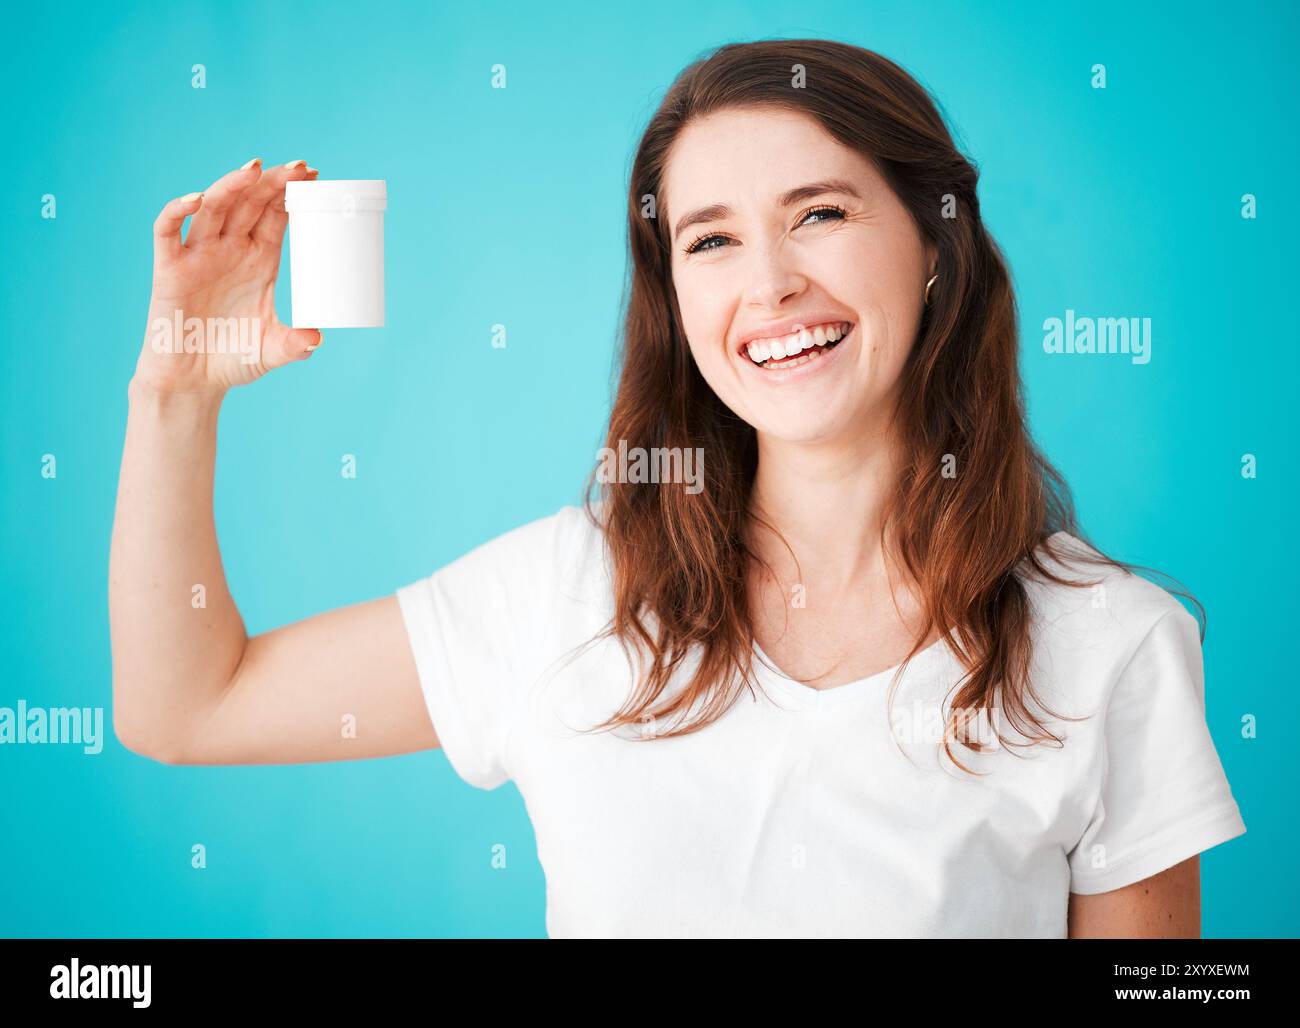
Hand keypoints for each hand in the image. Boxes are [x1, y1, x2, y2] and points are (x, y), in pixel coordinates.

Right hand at [134, 157, 323, 396]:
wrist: (193, 381)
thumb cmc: (234, 359)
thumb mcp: (272, 351)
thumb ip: (295, 344)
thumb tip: (318, 337)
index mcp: (259, 259)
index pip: (276, 214)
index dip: (292, 192)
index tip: (313, 176)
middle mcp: (230, 249)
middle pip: (250, 202)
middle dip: (271, 181)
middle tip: (297, 167)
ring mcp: (199, 254)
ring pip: (213, 207)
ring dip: (231, 185)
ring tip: (254, 168)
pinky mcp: (169, 267)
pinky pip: (168, 230)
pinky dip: (178, 210)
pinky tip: (197, 199)